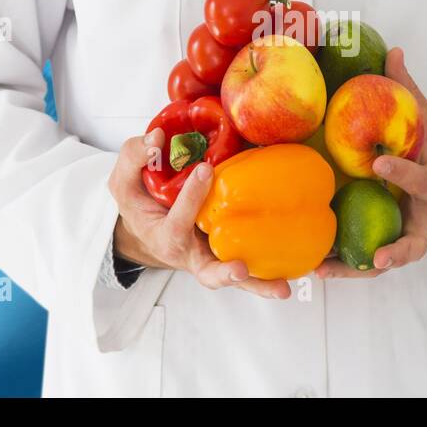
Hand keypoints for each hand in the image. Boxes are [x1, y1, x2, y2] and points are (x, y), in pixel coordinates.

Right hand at [108, 128, 290, 298]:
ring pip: (235, 278)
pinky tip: (302, 269)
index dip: (191, 196)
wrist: (148, 228)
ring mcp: (212, 259)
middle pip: (207, 271)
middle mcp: (191, 254)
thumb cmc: (140, 205)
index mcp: (164, 236)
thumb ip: (134, 157)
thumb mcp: (124, 181)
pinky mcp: (231, 255)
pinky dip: (272, 274)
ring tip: (281, 288)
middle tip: (240, 268)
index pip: (178, 219)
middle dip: (224, 272)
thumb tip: (157, 138)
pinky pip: (253, 268)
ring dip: (258, 285)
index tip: (205, 171)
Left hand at [315, 48, 426, 279]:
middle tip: (375, 254)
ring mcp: (409, 235)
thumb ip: (408, 91)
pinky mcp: (394, 248)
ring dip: (360, 270)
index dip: (403, 172)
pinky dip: (347, 270)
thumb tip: (392, 51)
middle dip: (397, 246)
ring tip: (325, 271)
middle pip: (413, 236)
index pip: (421, 177)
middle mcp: (423, 215)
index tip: (380, 163)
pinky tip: (317, 270)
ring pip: (389, 261)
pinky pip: (370, 265)